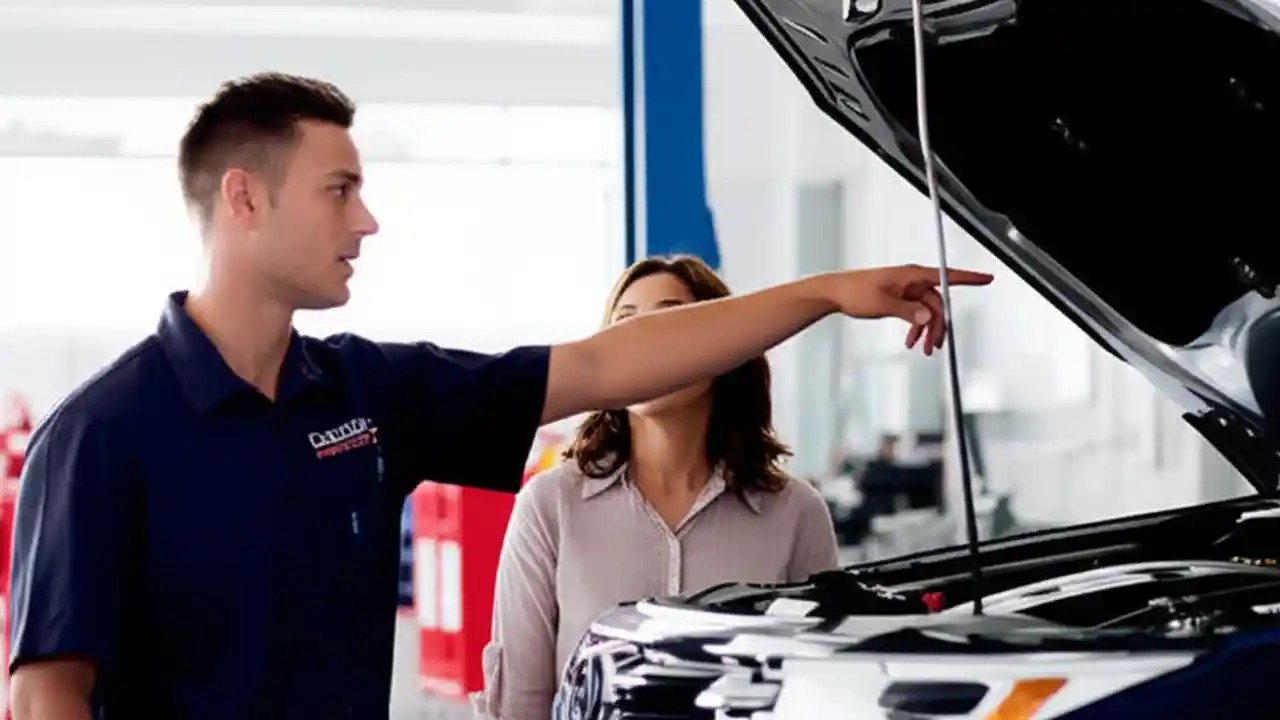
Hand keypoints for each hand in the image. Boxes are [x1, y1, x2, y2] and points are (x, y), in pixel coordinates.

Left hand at [822, 264, 993, 355]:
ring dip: (926, 330)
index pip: (947, 275)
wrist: (836, 293)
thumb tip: (928, 317)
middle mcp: (912, 281)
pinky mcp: (899, 298)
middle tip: (933, 347)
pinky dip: (915, 327)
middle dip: (938, 326)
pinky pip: (916, 313)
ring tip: (920, 348)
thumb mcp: (882, 304)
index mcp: (912, 275)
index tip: (987, 278)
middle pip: (937, 303)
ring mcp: (906, 290)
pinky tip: (910, 341)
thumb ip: (908, 311)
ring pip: (927, 312)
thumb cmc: (855, 292)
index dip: (969, 278)